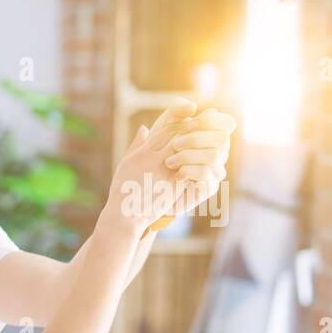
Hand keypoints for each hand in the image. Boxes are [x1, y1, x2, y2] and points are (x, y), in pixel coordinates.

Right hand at [100, 98, 236, 237]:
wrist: (126, 213)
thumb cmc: (122, 189)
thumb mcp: (125, 163)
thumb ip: (136, 145)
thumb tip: (144, 128)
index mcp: (142, 153)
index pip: (165, 132)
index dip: (180, 123)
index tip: (191, 118)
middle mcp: (154, 160)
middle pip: (179, 139)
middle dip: (194, 130)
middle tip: (206, 123)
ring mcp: (164, 173)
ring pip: (186, 153)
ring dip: (199, 145)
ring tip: (209, 140)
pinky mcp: (173, 185)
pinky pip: (189, 170)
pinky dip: (198, 163)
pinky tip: (205, 160)